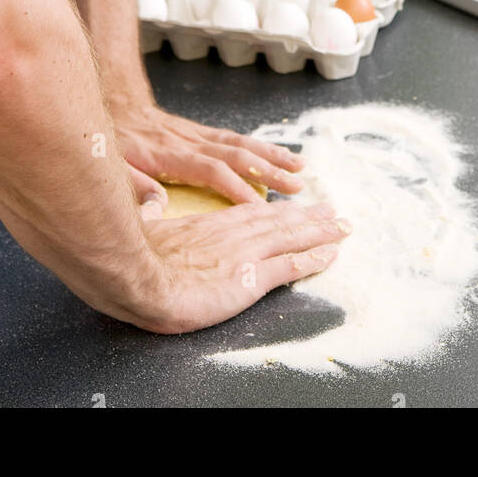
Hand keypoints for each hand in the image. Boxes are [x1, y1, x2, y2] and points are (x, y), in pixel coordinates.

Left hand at [110, 98, 304, 216]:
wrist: (112, 99)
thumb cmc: (110, 140)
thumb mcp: (111, 165)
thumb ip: (133, 186)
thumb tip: (159, 206)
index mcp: (168, 154)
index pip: (210, 171)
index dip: (235, 188)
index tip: (259, 207)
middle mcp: (188, 141)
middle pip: (235, 154)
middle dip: (269, 170)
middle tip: (297, 185)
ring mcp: (195, 134)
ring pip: (240, 142)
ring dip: (272, 154)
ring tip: (300, 166)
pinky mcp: (198, 130)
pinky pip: (233, 137)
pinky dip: (257, 145)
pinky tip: (274, 154)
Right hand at [133, 197, 350, 332]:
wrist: (138, 277)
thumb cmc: (135, 254)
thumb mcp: (142, 224)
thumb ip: (151, 210)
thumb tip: (152, 199)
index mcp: (208, 222)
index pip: (250, 212)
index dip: (274, 209)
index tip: (291, 205)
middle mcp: (233, 232)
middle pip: (279, 220)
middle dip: (307, 216)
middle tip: (331, 211)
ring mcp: (245, 253)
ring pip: (292, 237)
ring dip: (320, 232)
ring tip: (342, 227)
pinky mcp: (252, 277)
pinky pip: (290, 266)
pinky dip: (313, 259)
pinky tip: (331, 255)